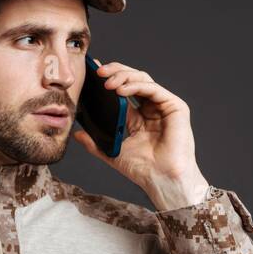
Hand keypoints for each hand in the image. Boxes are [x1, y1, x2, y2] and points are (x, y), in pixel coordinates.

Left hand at [72, 59, 209, 209]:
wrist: (162, 181)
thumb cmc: (144, 170)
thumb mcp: (112, 153)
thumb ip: (95, 143)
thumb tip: (77, 135)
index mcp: (139, 117)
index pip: (123, 91)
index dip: (110, 79)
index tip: (92, 72)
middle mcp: (152, 109)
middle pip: (133, 80)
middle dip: (116, 72)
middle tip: (98, 73)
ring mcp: (164, 107)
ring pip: (143, 80)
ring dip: (124, 77)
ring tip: (107, 84)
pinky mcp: (176, 107)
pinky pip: (154, 89)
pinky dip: (136, 86)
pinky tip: (121, 91)